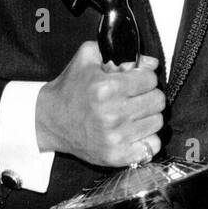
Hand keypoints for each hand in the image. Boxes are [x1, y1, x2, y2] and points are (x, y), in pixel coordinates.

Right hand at [35, 45, 163, 166]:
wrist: (50, 121)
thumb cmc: (70, 88)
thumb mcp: (87, 57)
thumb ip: (120, 52)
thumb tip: (151, 63)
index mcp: (106, 88)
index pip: (151, 79)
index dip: (145, 77)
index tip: (136, 80)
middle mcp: (112, 114)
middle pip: (158, 101)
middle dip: (149, 94)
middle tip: (136, 96)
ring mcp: (115, 138)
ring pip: (157, 122)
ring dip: (148, 116)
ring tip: (133, 113)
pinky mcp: (116, 156)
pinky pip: (152, 145)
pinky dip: (147, 138)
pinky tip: (135, 131)